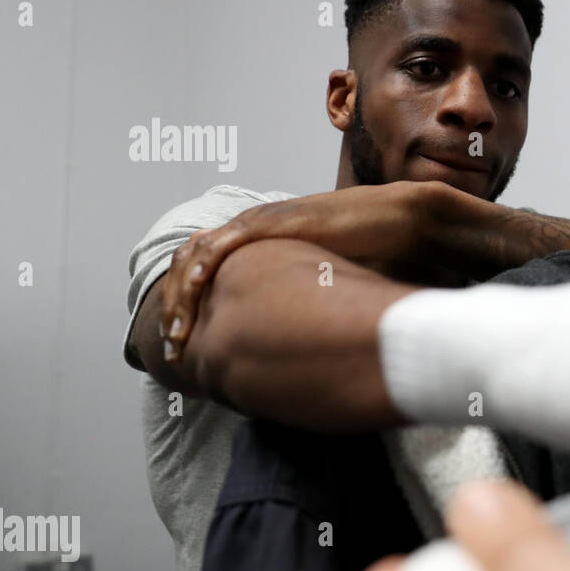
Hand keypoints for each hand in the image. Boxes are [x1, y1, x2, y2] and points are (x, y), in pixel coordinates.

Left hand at [160, 180, 454, 362]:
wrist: (397, 223)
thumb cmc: (369, 254)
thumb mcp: (322, 287)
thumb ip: (300, 306)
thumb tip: (293, 348)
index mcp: (261, 245)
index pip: (206, 272)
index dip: (188, 307)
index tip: (184, 346)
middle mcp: (253, 229)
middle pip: (189, 264)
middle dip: (174, 306)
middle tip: (171, 347)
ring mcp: (260, 222)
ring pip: (196, 255)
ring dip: (180, 295)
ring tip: (176, 332)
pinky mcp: (274, 222)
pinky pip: (223, 243)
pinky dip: (202, 268)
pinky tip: (194, 291)